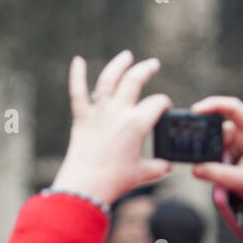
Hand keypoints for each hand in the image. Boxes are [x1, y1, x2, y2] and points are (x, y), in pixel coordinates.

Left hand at [52, 51, 172, 205]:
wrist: (85, 187)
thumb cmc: (114, 181)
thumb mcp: (142, 174)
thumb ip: (158, 167)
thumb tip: (166, 165)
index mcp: (137, 123)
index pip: (157, 103)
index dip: (164, 104)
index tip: (163, 109)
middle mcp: (118, 112)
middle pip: (135, 80)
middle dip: (146, 69)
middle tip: (152, 64)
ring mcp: (98, 112)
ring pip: (108, 79)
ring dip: (119, 64)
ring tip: (126, 56)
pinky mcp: (81, 118)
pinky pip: (77, 92)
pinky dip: (76, 75)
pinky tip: (77, 60)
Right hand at [189, 96, 242, 213]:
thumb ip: (220, 175)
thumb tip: (196, 169)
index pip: (233, 108)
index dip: (213, 105)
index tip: (195, 111)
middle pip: (219, 128)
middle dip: (208, 141)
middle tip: (202, 157)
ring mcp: (239, 143)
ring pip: (215, 142)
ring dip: (211, 157)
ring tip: (221, 174)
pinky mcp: (232, 153)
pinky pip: (216, 153)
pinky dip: (212, 162)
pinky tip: (216, 174)